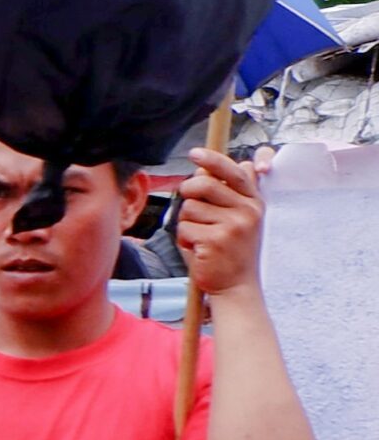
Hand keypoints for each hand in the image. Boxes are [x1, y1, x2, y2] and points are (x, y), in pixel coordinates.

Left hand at [175, 147, 267, 297]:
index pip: (234, 172)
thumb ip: (225, 194)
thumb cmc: (230, 251)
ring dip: (187, 222)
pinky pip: (184, 228)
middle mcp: (248, 211)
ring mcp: (233, 226)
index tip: (195, 153)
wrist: (236, 286)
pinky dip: (184, 239)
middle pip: (204, 184)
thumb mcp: (237, 219)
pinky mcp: (215, 240)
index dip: (213, 161)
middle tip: (191, 207)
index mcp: (254, 202)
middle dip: (188, 192)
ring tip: (200, 236)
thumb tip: (205, 170)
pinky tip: (198, 250)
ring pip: (189, 207)